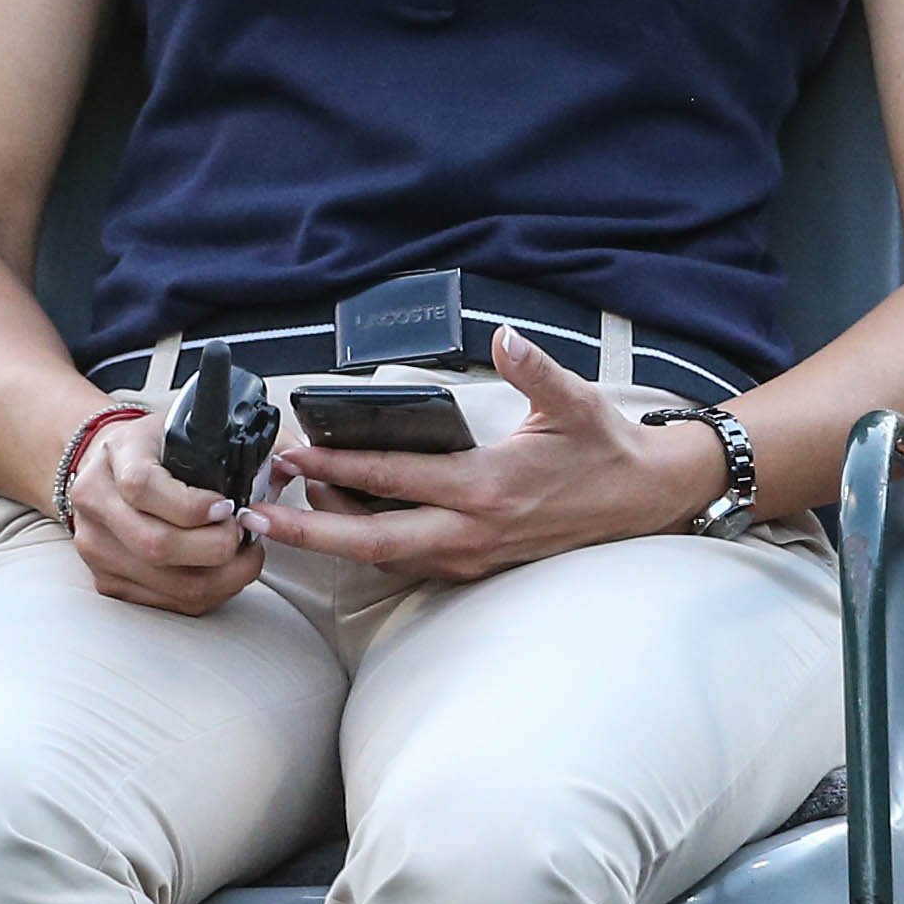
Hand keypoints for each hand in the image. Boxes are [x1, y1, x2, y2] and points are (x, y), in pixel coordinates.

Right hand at [67, 422, 268, 612]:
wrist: (109, 466)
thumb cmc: (158, 448)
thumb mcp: (191, 424)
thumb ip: (245, 439)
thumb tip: (292, 464)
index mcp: (117, 455)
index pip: (143, 486)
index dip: (191, 505)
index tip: (227, 507)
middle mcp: (96, 501)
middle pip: (156, 544)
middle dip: (215, 548)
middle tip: (243, 534)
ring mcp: (96, 546)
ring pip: (166, 581)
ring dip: (220, 576)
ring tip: (243, 555)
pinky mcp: (107, 580)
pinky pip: (165, 601)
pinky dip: (206, 592)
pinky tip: (222, 571)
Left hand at [253, 329, 728, 582]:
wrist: (645, 500)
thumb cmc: (606, 450)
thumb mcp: (575, 402)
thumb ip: (534, 370)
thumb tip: (504, 336)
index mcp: (488, 487)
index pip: (394, 478)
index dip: (337, 468)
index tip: (294, 455)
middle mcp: (472, 531)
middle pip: (371, 542)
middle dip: (308, 533)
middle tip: (257, 517)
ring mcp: (473, 556)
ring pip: (385, 557)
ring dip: (333, 539)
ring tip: (288, 513)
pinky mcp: (478, 566)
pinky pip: (408, 561)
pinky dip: (368, 546)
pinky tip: (343, 524)